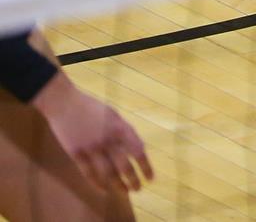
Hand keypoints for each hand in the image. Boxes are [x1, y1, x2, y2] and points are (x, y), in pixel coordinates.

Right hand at [34, 74, 152, 193]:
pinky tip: (104, 189)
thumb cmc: (92, 108)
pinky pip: (88, 173)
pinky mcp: (76, 152)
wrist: (65, 103)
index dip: (145, 166)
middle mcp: (108, 139)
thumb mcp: (114, 115)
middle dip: (133, 180)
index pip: (138, 151)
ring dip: (118, 185)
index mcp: (121, 128)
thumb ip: (123, 131)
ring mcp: (91, 147)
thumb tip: (134, 148)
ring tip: (125, 192)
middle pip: (124, 166)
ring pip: (107, 172)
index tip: (150, 177)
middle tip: (138, 189)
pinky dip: (97, 183)